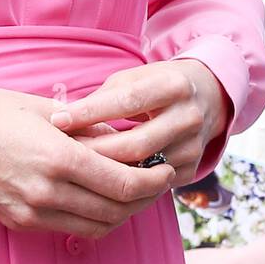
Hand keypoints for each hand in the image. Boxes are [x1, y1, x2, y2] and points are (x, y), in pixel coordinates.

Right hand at [0, 83, 175, 237]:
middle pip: (117, 209)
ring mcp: (31, 211)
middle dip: (146, 197)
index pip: (123, 182)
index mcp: (57, 156)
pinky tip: (99, 201)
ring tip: (134, 192)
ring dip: (123, 213)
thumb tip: (119, 139)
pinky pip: (68, 228)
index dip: (152, 179)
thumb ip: (84, 128)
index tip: (165, 167)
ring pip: (97, 226)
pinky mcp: (18, 221)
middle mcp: (48, 190)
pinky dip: (93, 219)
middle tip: (158, 180)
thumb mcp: (40, 108)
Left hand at [45, 59, 231, 186]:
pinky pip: (153, 184)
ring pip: (144, 169)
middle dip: (96, 150)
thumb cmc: (155, 84)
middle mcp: (189, 117)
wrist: (205, 96)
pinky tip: (102, 180)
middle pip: (136, 144)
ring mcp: (194, 147)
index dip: (90, 112)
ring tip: (77, 169)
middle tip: (63, 153)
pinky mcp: (192, 170)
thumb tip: (63, 118)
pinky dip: (126, 183)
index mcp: (173, 86)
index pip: (126, 102)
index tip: (58, 120)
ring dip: (108, 171)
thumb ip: (102, 98)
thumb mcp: (132, 79)